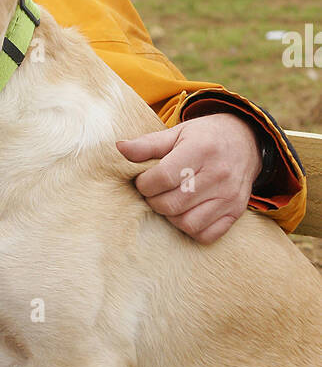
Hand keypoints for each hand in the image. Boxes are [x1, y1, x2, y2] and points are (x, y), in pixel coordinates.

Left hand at [116, 113, 262, 243]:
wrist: (247, 141)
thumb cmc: (205, 137)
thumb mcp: (177, 132)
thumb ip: (148, 144)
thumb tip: (119, 148)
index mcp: (201, 150)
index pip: (163, 177)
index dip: (144, 183)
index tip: (143, 181)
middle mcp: (219, 174)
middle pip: (172, 203)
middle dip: (154, 201)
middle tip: (154, 193)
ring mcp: (229, 196)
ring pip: (187, 223)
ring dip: (171, 217)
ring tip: (169, 202)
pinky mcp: (236, 211)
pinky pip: (207, 234)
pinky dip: (191, 229)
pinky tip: (186, 213)